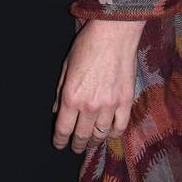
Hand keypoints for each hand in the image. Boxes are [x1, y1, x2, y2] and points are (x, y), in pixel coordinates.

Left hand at [52, 18, 144, 153]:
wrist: (114, 34)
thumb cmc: (87, 45)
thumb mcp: (66, 66)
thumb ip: (60, 91)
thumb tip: (56, 110)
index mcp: (71, 96)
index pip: (63, 129)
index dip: (60, 140)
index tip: (60, 144)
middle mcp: (89, 106)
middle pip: (82, 136)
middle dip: (77, 145)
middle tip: (76, 147)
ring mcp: (109, 106)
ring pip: (101, 135)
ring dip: (95, 141)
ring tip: (92, 142)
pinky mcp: (126, 102)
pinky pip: (120, 127)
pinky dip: (114, 134)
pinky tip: (109, 133)